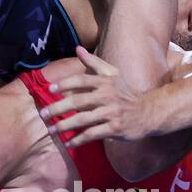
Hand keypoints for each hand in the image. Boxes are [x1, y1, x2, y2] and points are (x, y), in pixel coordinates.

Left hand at [41, 46, 158, 147]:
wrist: (148, 112)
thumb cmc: (126, 93)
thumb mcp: (112, 74)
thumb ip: (94, 63)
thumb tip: (77, 48)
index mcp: (105, 82)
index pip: (81, 80)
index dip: (64, 84)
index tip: (50, 90)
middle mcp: (107, 96)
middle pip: (78, 101)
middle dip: (58, 108)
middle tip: (44, 114)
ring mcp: (111, 113)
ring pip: (83, 119)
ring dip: (65, 126)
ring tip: (52, 130)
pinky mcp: (114, 128)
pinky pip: (92, 134)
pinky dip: (79, 139)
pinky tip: (69, 143)